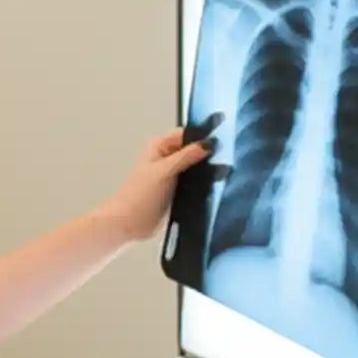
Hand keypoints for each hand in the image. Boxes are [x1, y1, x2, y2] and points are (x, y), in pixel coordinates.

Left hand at [96, 121, 218, 242]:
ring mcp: (172, 174)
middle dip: (207, 155)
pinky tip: (217, 186)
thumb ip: (187, 156)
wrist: (129, 222)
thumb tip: (209, 143)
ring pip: (194, 167)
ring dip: (206, 171)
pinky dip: (202, 184)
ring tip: (228, 174)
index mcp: (160, 146)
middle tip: (229, 160)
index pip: (186, 134)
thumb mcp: (165, 171)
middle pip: (192, 150)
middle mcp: (166, 157)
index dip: (203, 136)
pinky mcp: (176, 190)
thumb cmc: (143, 193)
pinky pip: (193, 182)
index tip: (224, 143)